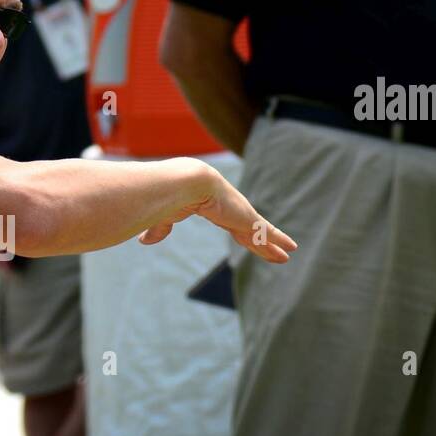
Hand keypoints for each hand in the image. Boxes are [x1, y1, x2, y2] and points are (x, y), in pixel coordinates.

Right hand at [137, 165, 297, 263]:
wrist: (182, 182)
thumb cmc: (169, 194)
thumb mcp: (164, 215)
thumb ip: (160, 228)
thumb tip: (145, 240)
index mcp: (210, 204)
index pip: (227, 219)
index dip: (235, 228)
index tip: (240, 232)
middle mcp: (228, 207)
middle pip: (246, 227)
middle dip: (258, 237)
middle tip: (270, 246)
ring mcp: (240, 213)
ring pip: (260, 233)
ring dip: (273, 243)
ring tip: (287, 253)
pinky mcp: (248, 220)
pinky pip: (267, 234)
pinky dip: (279, 241)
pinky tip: (291, 249)